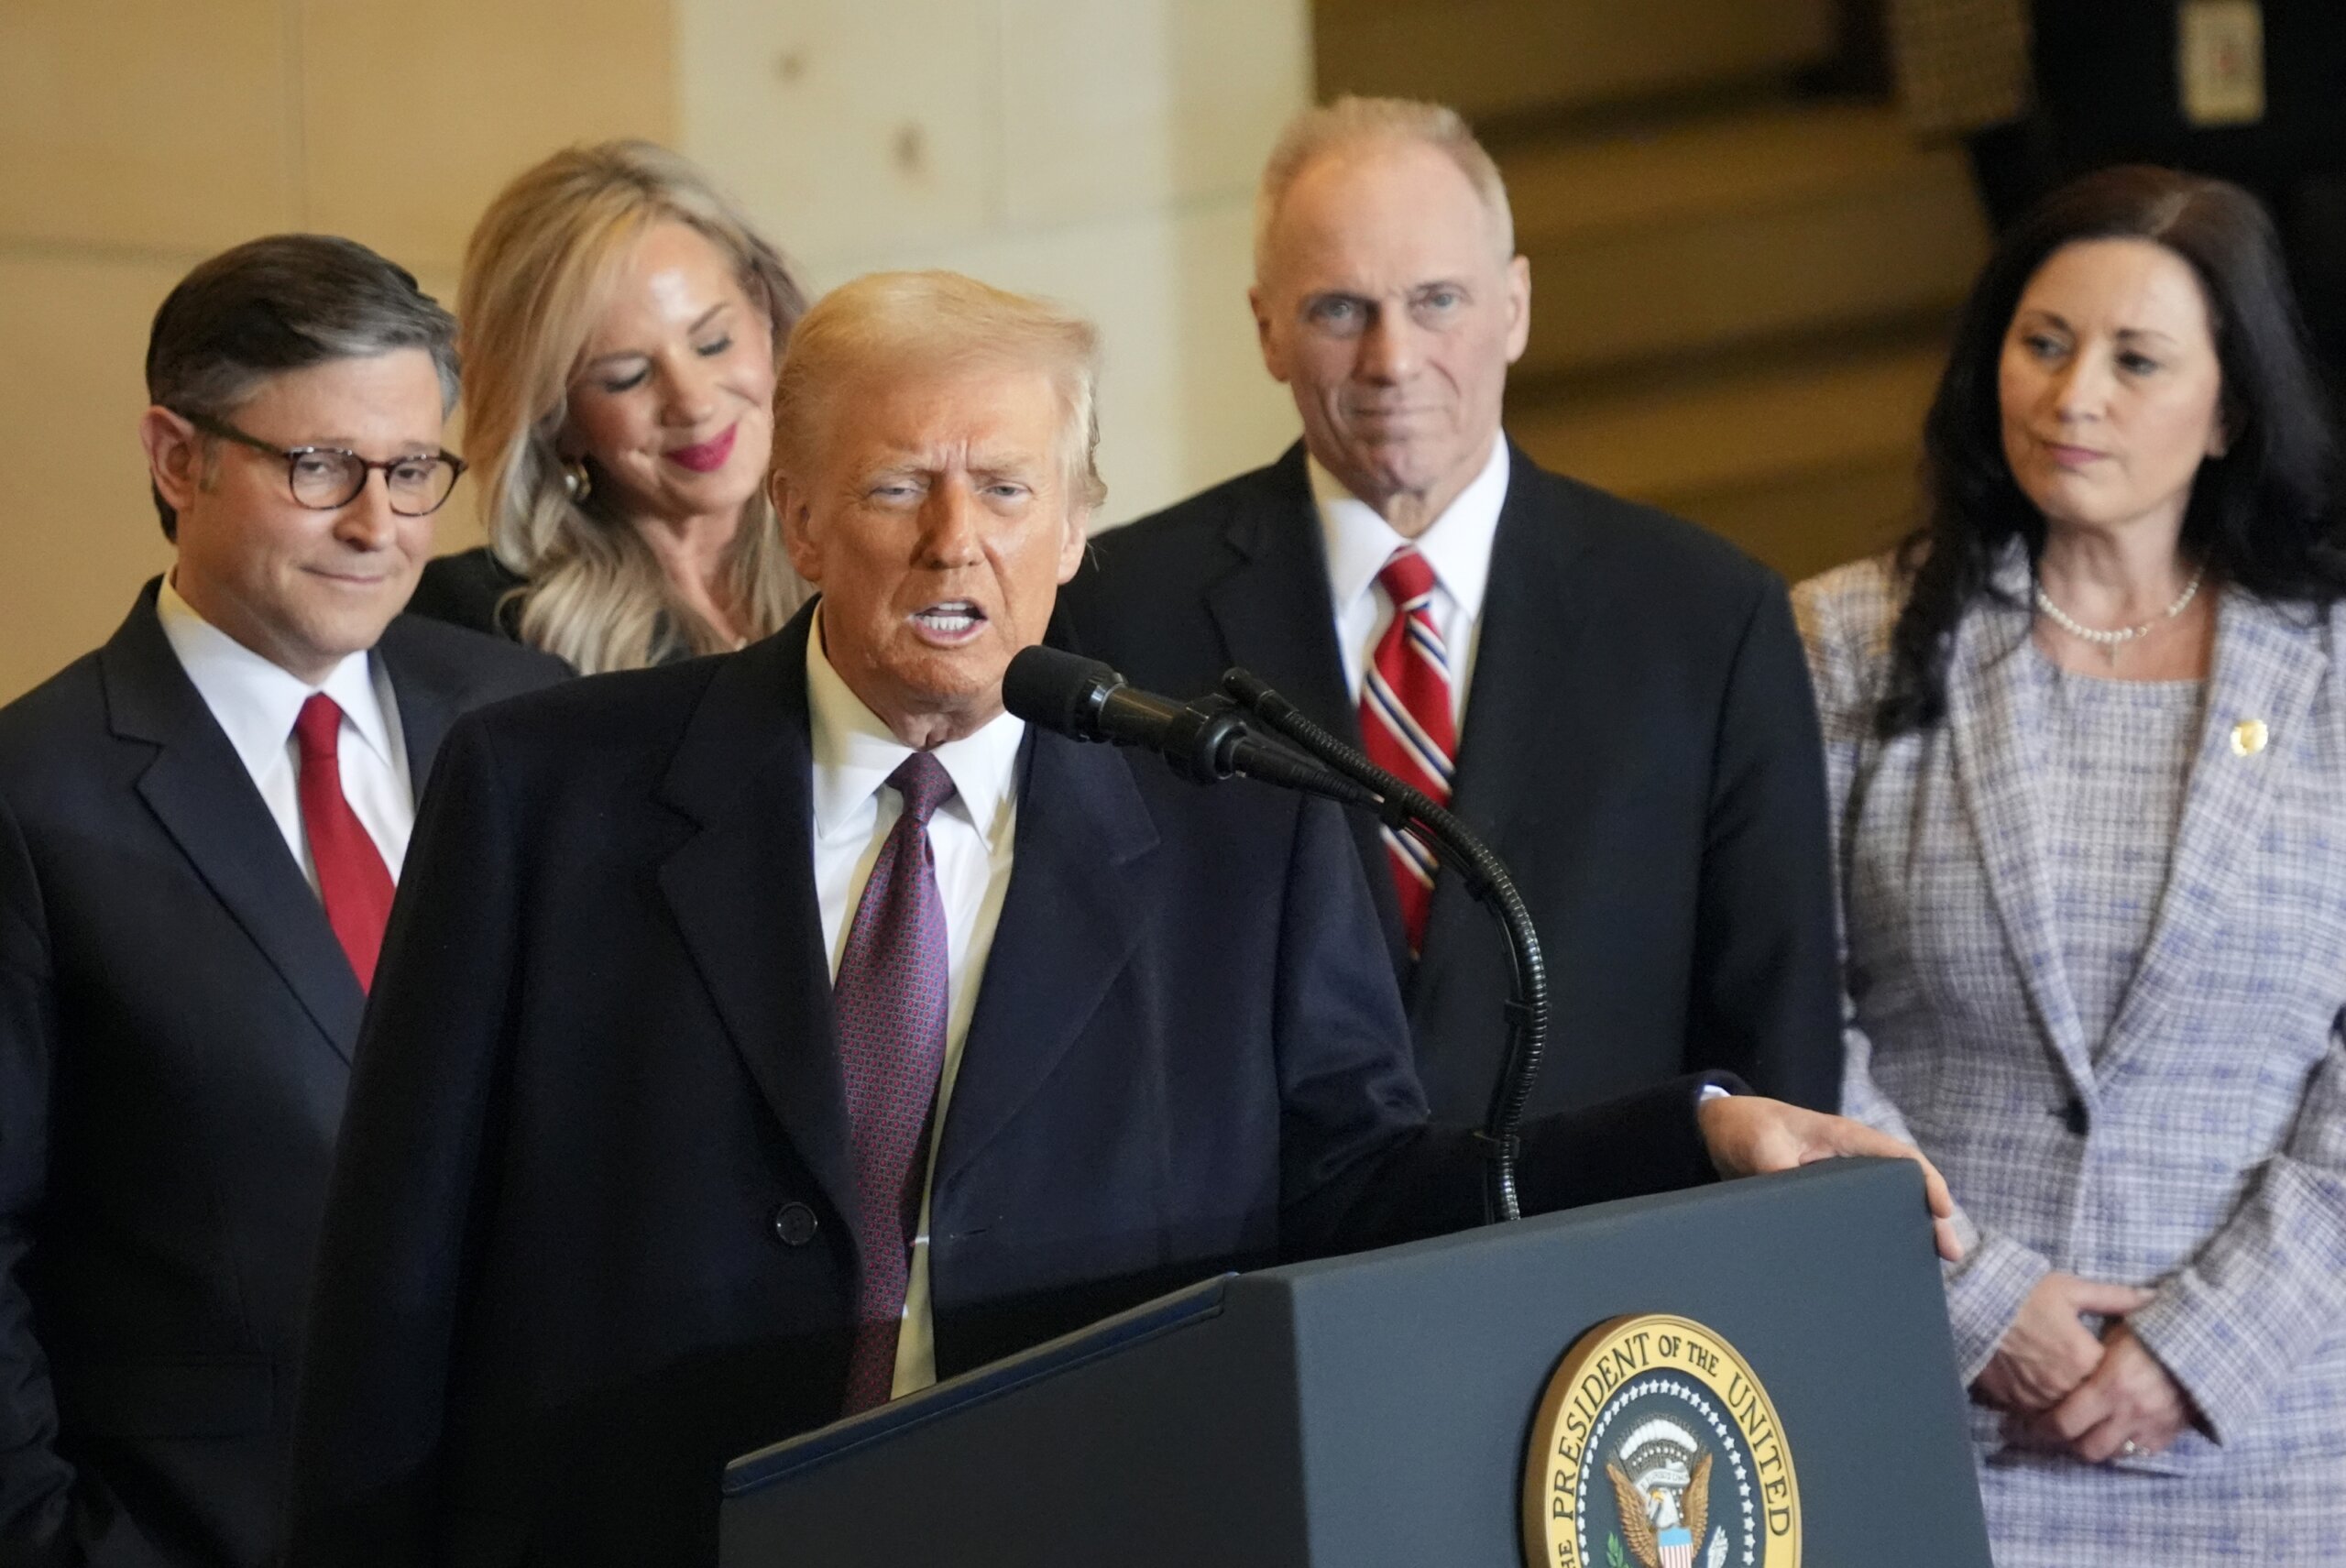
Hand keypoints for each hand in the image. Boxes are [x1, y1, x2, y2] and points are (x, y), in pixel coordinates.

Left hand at [1695, 1095, 1960, 1261]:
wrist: (1720, 1131)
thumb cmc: (1747, 1127)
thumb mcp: (1761, 1146)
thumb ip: (1778, 1170)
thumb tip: (1796, 1207)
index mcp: (1845, 1138)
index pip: (1900, 1157)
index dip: (1928, 1181)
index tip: (1943, 1210)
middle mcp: (1850, 1158)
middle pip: (1902, 1187)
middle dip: (1929, 1217)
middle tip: (1948, 1253)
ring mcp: (1840, 1179)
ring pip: (1884, 1206)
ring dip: (1906, 1232)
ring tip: (1926, 1269)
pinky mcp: (1825, 1199)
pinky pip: (1859, 1217)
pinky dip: (1875, 1238)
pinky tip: (1881, 1267)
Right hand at [1974, 1273, 2152, 1414]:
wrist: (1974, 1302)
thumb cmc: (2026, 1293)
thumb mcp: (2072, 1289)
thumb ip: (2115, 1297)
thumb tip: (2153, 1297)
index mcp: (2084, 1359)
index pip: (2115, 1383)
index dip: (2120, 1379)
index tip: (2125, 1376)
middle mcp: (2065, 1385)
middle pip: (2093, 1407)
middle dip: (2099, 1403)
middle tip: (2106, 1399)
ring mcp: (2038, 1397)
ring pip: (2067, 1418)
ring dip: (2074, 1412)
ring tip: (2080, 1405)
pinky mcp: (2015, 1401)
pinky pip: (2040, 1417)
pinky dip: (2047, 1413)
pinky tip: (2050, 1402)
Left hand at [2020, 1322, 2194, 1462]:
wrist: (2206, 1344)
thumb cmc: (2154, 1330)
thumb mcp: (2119, 1325)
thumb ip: (2087, 1338)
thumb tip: (2052, 1318)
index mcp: (2110, 1385)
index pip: (2065, 1423)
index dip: (2044, 1427)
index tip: (2031, 1422)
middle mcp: (2129, 1412)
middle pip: (2086, 1448)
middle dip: (2068, 1442)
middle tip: (2055, 1432)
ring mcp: (2152, 1426)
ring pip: (2113, 1455)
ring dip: (2097, 1445)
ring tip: (2084, 1432)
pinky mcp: (2170, 1434)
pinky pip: (2141, 1454)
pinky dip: (2126, 1447)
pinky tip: (2114, 1432)